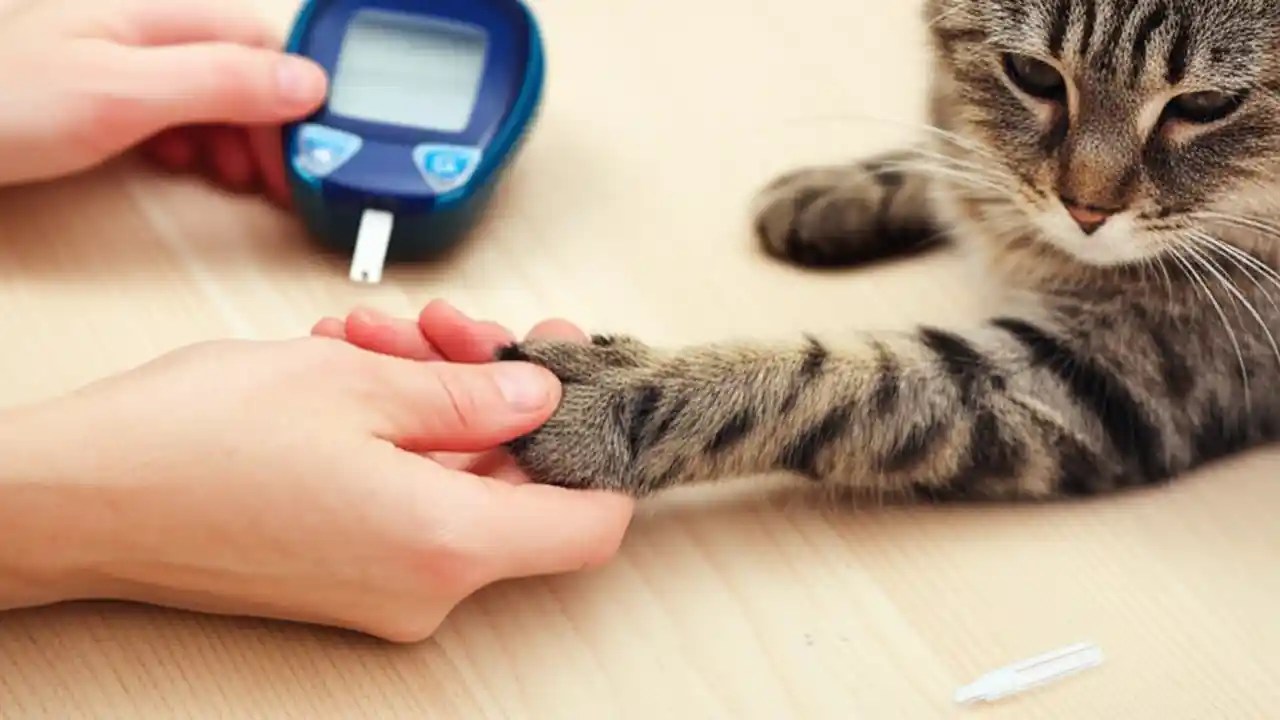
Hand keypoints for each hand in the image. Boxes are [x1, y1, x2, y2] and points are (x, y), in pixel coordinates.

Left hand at [0, 0, 326, 203]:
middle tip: (276, 184)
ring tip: (229, 179)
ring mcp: (121, 54)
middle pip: (242, 70)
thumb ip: (219, 83)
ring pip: (210, 91)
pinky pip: (172, 108)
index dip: (296, 103)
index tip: (308, 156)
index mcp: (158, 10)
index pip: (264, 46)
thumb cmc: (0, 102)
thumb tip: (307, 84)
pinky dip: (189, 140)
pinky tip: (178, 163)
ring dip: (232, 138)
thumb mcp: (123, 95)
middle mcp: (145, 24)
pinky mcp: (100, 86)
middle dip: (267, 128)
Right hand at [0, 334, 631, 642]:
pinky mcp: (343, 573)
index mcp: (446, 547)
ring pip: (456, 479)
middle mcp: (425, 587)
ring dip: (433, 395)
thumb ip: (475, 393)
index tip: (583, 380)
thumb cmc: (200, 441)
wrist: (79, 498)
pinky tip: (348, 371)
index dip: (604, 448)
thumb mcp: (361, 385)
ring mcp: (382, 588)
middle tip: (454, 324)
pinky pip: (406, 496)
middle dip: (496, 386)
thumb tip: (541, 395)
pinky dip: (395, 431)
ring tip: (375, 338)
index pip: (592, 524)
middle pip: (519, 485)